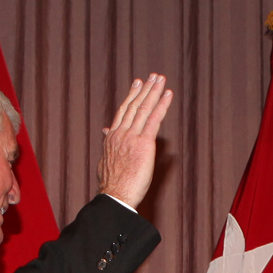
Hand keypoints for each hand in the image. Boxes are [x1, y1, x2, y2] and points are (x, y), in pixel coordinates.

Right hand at [96, 74, 172, 207]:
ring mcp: (132, 137)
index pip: (123, 112)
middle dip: (144, 89)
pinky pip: (154, 120)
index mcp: (112, 137)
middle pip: (134, 105)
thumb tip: (105, 133)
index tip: (137, 83)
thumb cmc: (112, 185)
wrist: (115, 195)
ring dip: (154, 92)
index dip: (131, 96)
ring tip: (161, 79)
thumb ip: (108, 144)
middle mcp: (121, 133)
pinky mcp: (144, 144)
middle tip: (153, 76)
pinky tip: (168, 95)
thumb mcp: (105, 160)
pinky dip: (162, 105)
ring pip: (144, 108)